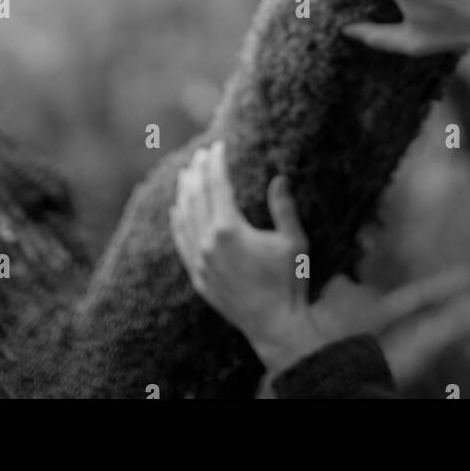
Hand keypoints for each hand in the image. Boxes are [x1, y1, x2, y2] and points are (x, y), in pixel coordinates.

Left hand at [170, 141, 374, 372]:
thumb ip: (284, 207)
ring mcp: (201, 262)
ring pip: (185, 218)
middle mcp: (208, 243)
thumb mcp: (293, 241)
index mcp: (229, 229)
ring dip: (185, 193)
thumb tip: (279, 179)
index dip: (216, 163)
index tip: (217, 146)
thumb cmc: (289, 281)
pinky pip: (182, 243)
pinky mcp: (200, 278)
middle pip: (197, 197)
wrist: (276, 325)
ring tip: (186, 174)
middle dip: (198, 172)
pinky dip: (177, 223)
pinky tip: (176, 210)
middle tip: (200, 154)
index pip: (217, 185)